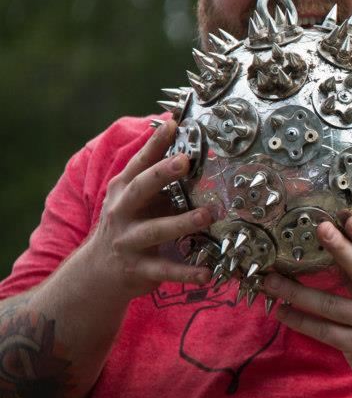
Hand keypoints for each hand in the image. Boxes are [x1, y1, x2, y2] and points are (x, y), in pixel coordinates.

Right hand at [85, 120, 212, 299]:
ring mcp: (129, 240)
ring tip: (207, 215)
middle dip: (161, 174)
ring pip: (155, 230)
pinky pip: (165, 269)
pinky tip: (207, 273)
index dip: (155, 143)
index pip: (139, 162)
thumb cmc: (128, 223)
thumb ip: (156, 173)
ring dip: (182, 222)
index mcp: (124, 189)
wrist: (98, 272)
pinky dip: (186, 272)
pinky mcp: (139, 268)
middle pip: (141, 188)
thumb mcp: (135, 196)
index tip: (173, 124)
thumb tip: (181, 138)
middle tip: (185, 161)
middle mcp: (123, 211)